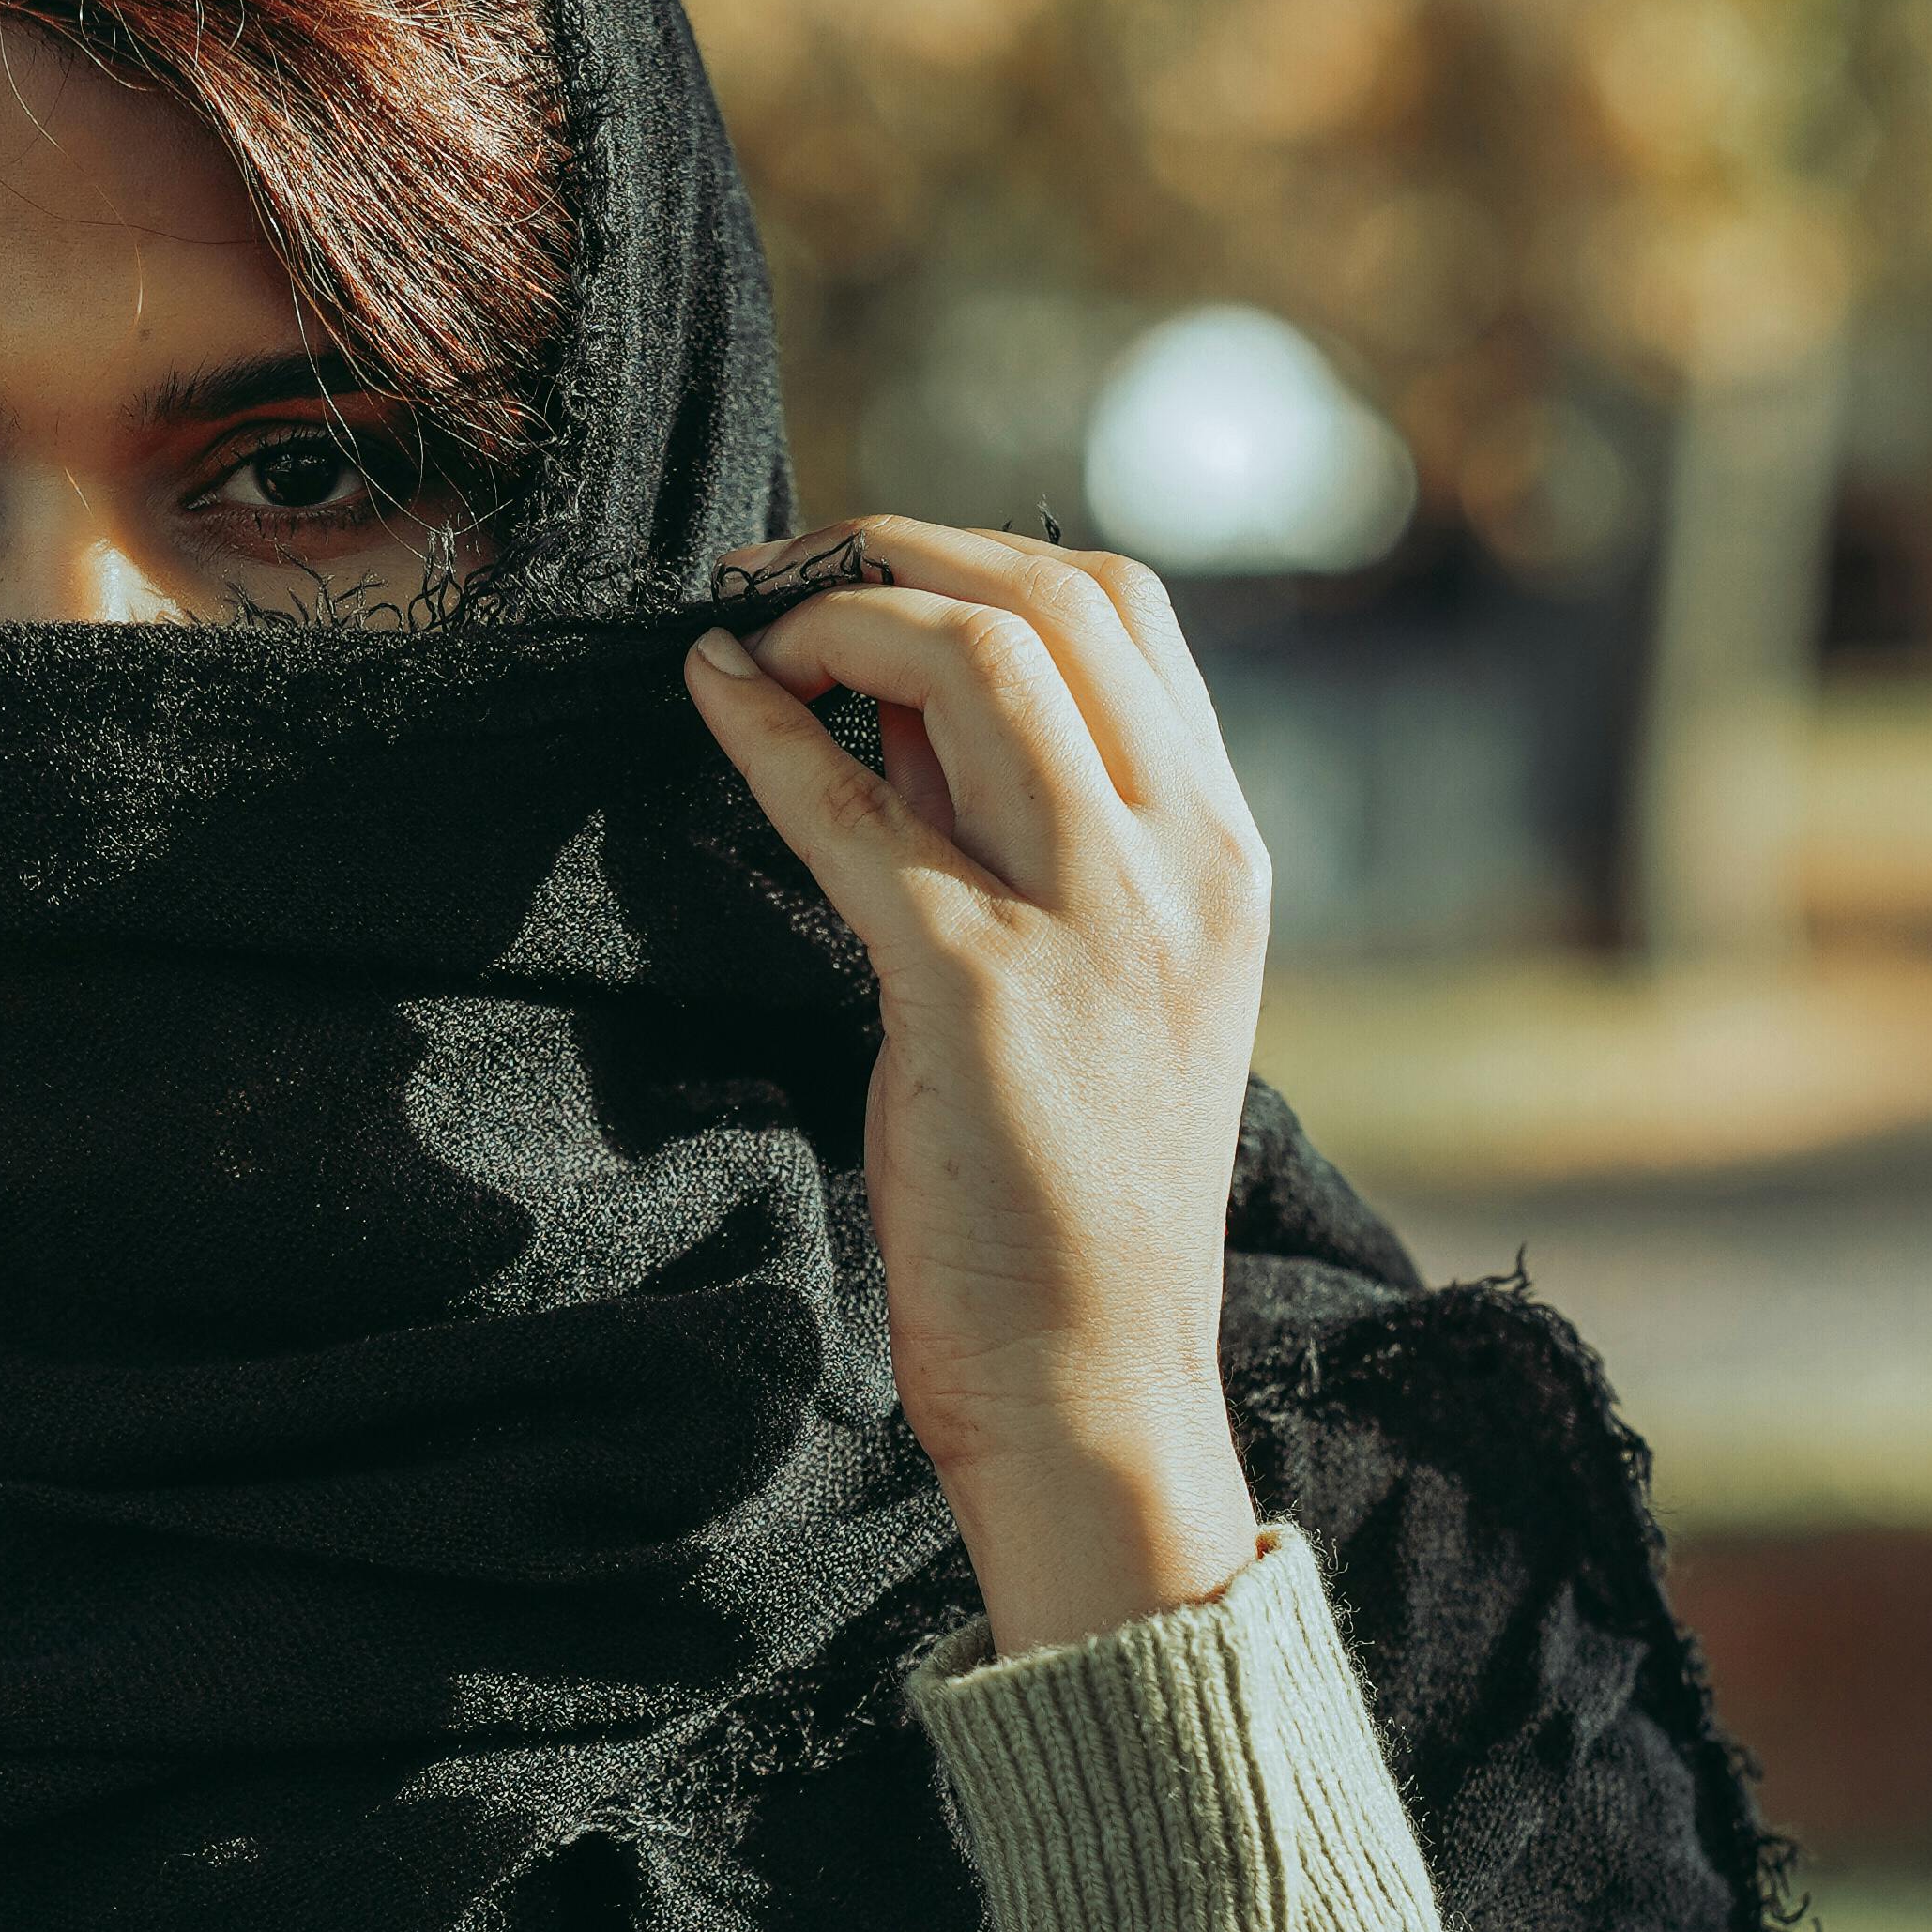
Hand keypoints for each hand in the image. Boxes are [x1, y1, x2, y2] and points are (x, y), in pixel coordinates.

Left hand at [686, 522, 1269, 1654]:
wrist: (1098, 1384)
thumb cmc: (1073, 1199)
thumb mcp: (1091, 982)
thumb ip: (1013, 836)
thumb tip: (891, 702)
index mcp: (1224, 852)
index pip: (1125, 611)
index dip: (983, 552)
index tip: (870, 571)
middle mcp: (1183, 862)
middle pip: (1053, 598)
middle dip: (899, 547)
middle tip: (782, 570)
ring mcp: (1092, 920)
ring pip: (974, 661)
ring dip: (838, 612)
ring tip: (750, 627)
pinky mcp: (978, 987)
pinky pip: (853, 807)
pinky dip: (765, 727)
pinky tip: (707, 691)